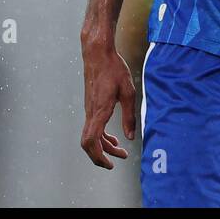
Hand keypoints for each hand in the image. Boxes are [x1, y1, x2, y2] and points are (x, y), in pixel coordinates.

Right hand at [80, 38, 136, 168]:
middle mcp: (90, 112)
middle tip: (117, 162)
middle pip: (89, 143)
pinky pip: (93, 127)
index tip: (111, 164)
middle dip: (101, 156)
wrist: (98, 54)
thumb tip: (130, 137)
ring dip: (104, 146)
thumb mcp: (128, 92)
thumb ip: (129, 116)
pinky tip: (114, 137)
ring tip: (120, 151)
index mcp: (99, 111)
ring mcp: (89, 109)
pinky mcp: (91, 105)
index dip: (99, 157)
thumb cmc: (114, 69)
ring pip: (91, 136)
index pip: (92, 141)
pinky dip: (102, 136)